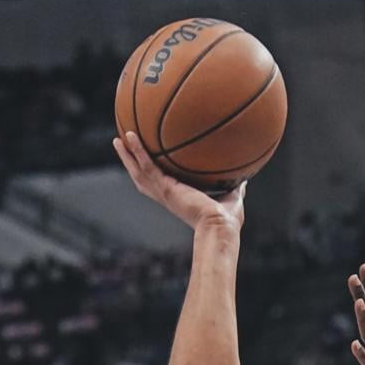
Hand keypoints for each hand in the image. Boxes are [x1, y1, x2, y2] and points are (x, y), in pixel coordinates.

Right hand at [112, 130, 244, 233]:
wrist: (221, 228)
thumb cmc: (227, 222)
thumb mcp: (233, 197)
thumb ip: (236, 187)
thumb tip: (245, 178)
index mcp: (179, 198)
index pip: (160, 184)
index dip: (151, 172)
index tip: (145, 160)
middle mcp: (168, 196)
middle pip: (142, 177)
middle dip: (131, 162)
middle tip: (122, 146)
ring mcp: (164, 192)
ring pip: (138, 172)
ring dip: (127, 156)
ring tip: (118, 139)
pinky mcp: (165, 189)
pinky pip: (147, 166)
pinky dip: (137, 151)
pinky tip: (129, 136)